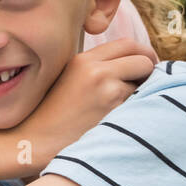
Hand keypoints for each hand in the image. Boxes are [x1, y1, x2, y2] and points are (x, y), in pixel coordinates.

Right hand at [11, 39, 155, 175]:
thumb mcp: (67, 80)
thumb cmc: (50, 115)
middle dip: (150, 69)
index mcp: (81, 59)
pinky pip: (141, 103)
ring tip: (122, 107)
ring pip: (145, 82)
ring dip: (143, 93)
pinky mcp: (114, 110)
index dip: (141, 54)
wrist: (34, 141)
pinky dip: (137, 109)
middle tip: (148, 82)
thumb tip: (133, 63)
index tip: (143, 66)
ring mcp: (106, 89)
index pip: (127, 44)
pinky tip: (119, 120)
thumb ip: (95, 68)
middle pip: (143, 58)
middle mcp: (95, 70)